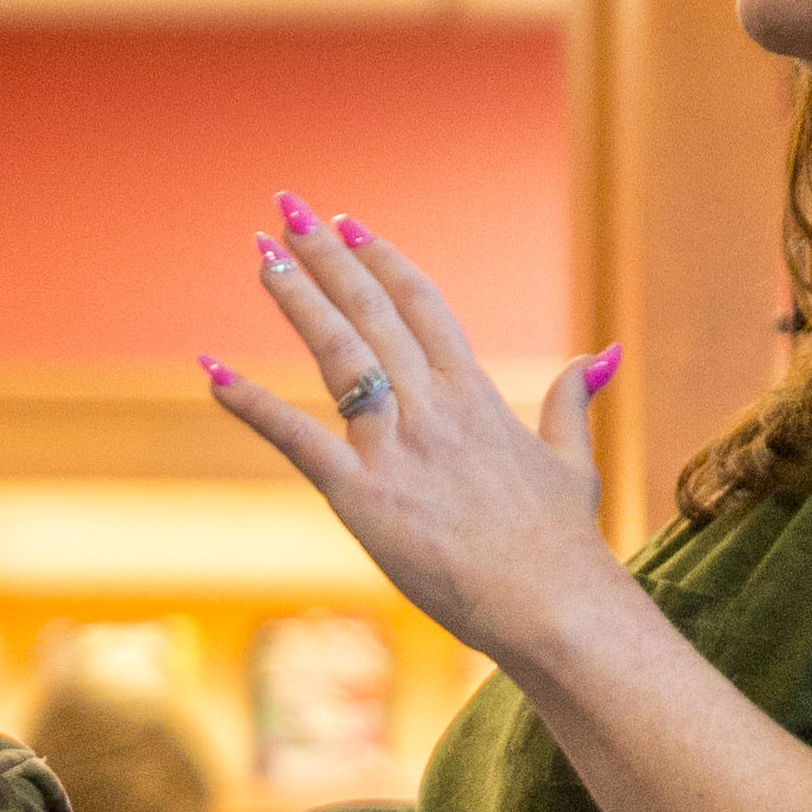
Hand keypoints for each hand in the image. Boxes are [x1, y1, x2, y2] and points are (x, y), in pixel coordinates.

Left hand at [200, 196, 627, 675]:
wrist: (554, 604)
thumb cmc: (563, 545)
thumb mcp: (574, 462)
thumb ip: (571, 401)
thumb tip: (599, 354)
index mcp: (477, 394)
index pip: (422, 304)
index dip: (381, 259)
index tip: (349, 224)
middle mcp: (434, 406)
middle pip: (372, 310)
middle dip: (325, 255)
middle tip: (286, 207)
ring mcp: (397, 448)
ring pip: (338, 352)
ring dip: (295, 296)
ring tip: (259, 252)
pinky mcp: (364, 497)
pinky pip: (297, 438)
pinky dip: (252, 404)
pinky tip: (212, 370)